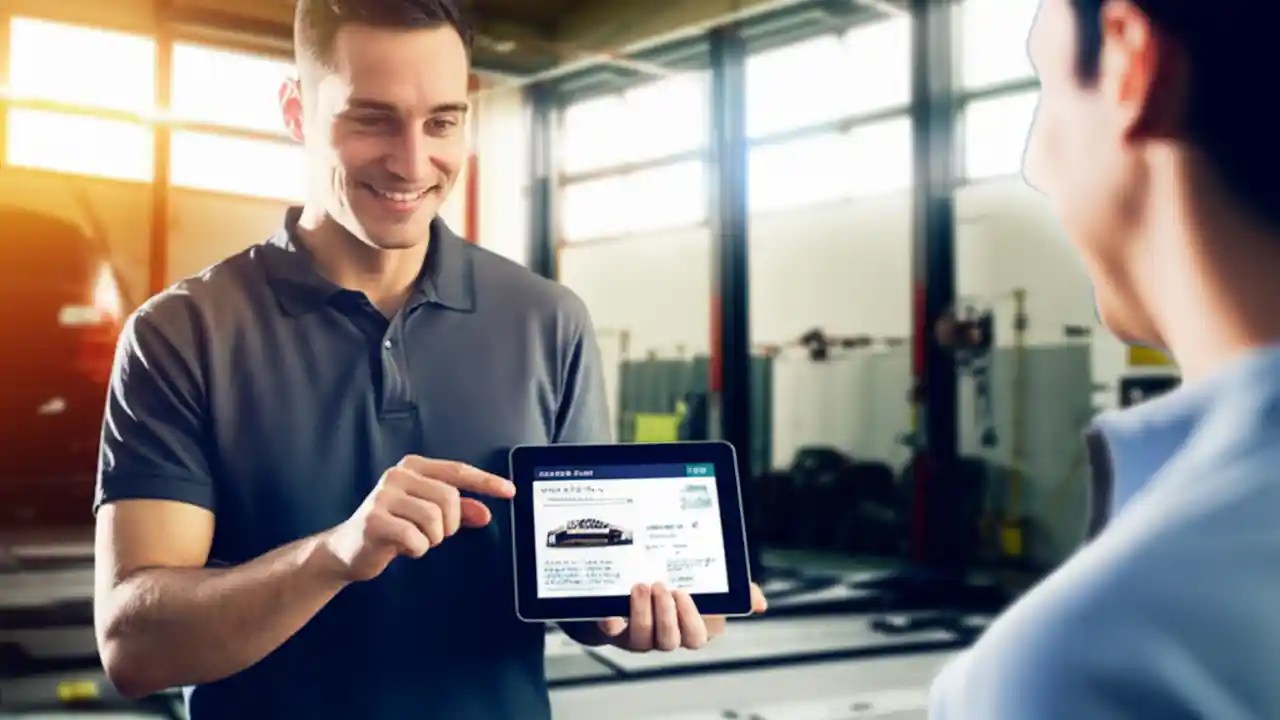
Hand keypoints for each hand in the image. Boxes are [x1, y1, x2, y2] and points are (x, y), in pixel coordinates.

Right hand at [321, 456, 515, 582]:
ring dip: (432, 538)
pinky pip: (415, 538)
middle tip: (434, 533)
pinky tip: (403, 548)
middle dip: (449, 524)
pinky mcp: (374, 520)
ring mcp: (383, 496)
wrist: (346, 550)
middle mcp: (397, 475)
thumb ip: (457, 511)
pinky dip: (417, 549)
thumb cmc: (391, 528)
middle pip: (449, 498)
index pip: (458, 470)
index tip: (510, 490)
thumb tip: (485, 513)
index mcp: (413, 467)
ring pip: (434, 519)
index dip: (486, 481)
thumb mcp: (426, 515)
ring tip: (415, 539)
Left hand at [596, 582, 767, 651]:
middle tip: (661, 586)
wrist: (626, 589)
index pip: (698, 636)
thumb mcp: (705, 585)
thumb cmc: (673, 589)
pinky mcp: (613, 630)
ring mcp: (639, 636)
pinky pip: (611, 634)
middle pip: (670, 641)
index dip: (691, 619)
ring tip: (640, 586)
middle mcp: (666, 636)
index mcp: (690, 626)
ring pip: (642, 638)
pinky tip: (610, 612)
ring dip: (642, 613)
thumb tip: (759, 603)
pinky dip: (610, 623)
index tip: (684, 593)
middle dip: (666, 615)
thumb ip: (733, 591)